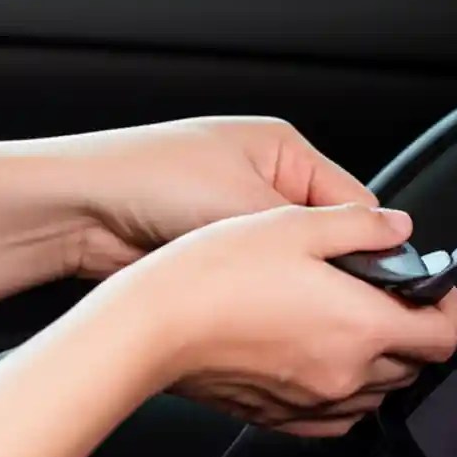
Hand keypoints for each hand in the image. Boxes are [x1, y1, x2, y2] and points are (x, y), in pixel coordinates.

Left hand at [18, 116, 376, 277]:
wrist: (76, 209)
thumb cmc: (151, 177)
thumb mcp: (248, 202)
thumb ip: (315, 227)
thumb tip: (379, 244)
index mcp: (284, 151)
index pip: (352, 205)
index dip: (364, 245)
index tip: (373, 284)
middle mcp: (264, 182)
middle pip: (322, 239)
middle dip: (319, 267)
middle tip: (319, 294)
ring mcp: (235, 219)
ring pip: (287, 267)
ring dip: (282, 283)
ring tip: (276, 298)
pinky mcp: (211, 255)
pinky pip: (253, 281)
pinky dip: (254, 295)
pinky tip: (250, 306)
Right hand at [63, 203, 456, 436]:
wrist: (152, 327)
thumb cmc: (215, 272)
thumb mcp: (295, 225)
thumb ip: (360, 226)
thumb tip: (399, 229)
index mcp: (363, 324)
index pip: (445, 334)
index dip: (449, 308)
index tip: (435, 290)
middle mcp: (347, 372)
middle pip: (416, 365)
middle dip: (415, 331)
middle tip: (389, 296)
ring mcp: (315, 401)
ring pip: (379, 392)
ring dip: (382, 361)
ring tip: (352, 323)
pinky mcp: (283, 416)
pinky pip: (339, 416)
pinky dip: (347, 391)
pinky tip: (324, 359)